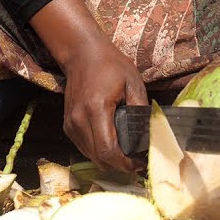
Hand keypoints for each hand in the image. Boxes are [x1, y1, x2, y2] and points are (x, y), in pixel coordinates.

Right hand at [60, 41, 147, 172]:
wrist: (81, 53)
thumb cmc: (110, 65)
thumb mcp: (133, 82)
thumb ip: (141, 109)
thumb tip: (151, 133)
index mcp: (96, 110)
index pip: (107, 150)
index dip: (124, 164)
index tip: (139, 163)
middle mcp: (79, 120)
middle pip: (98, 158)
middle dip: (119, 166)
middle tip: (136, 162)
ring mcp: (70, 124)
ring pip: (90, 156)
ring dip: (108, 160)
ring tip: (127, 156)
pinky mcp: (68, 125)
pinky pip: (84, 148)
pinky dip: (98, 152)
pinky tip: (113, 146)